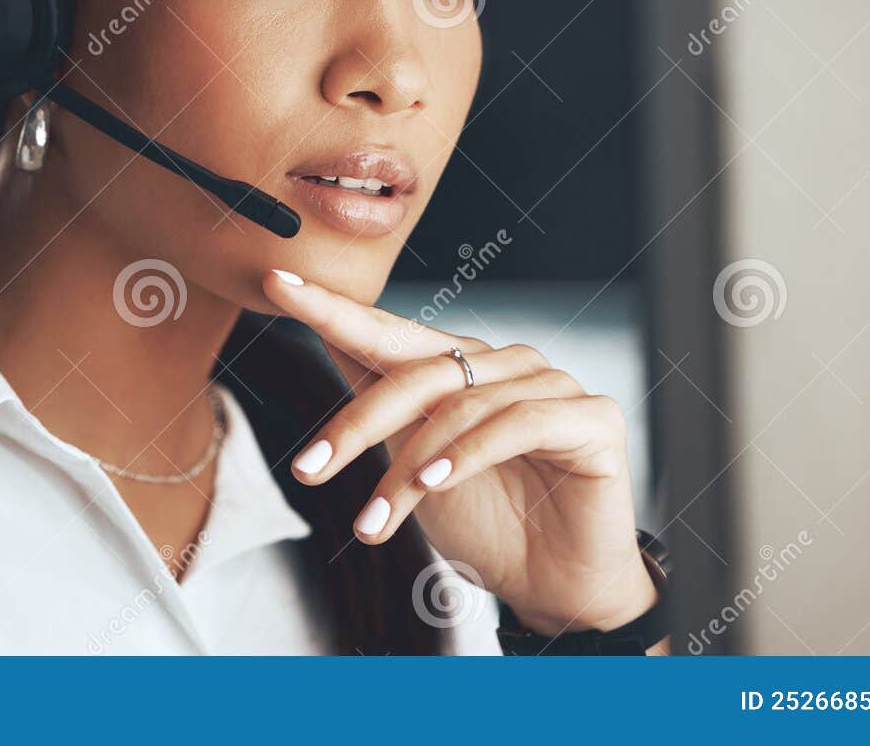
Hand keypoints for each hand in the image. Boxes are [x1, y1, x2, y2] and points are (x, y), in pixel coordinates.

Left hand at [261, 268, 661, 641]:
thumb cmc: (488, 523)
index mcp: (462, 366)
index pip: (389, 331)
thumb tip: (328, 337)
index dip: (334, 308)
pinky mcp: (593, 418)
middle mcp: (506, 364)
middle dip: (355, 423)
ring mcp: (553, 385)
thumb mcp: (413, 462)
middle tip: (309, 468)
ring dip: (409, 468)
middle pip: (416, 374)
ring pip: (460, 406)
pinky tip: (437, 482)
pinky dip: (471, 452)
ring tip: (374, 521)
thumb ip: (383, 400)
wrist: (554, 587)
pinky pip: (520, 422)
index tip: (277, 283)